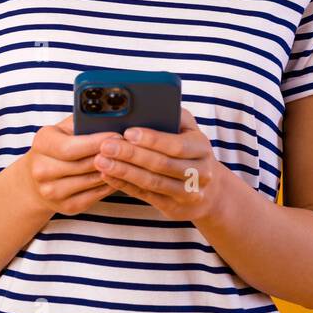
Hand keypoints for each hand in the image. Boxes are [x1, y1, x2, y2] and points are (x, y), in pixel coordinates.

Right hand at [22, 113, 120, 215]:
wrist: (37, 179)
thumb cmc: (57, 147)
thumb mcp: (63, 129)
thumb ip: (82, 122)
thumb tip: (110, 116)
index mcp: (42, 144)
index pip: (71, 147)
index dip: (97, 143)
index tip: (117, 136)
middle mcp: (42, 170)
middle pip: (85, 165)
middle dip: (110, 156)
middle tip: (129, 147)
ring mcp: (53, 191)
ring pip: (93, 180)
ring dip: (113, 170)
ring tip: (128, 160)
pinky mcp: (67, 206)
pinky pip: (96, 195)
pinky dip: (110, 184)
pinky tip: (120, 175)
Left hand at [93, 107, 225, 221]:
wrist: (210, 192)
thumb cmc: (191, 152)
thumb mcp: (191, 131)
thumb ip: (174, 116)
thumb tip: (150, 104)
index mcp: (201, 148)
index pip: (176, 145)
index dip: (152, 139)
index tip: (128, 131)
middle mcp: (199, 173)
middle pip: (161, 164)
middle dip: (130, 154)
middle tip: (106, 145)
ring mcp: (187, 194)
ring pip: (151, 182)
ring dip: (124, 171)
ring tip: (101, 161)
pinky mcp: (173, 208)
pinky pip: (146, 196)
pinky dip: (125, 185)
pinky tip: (108, 176)